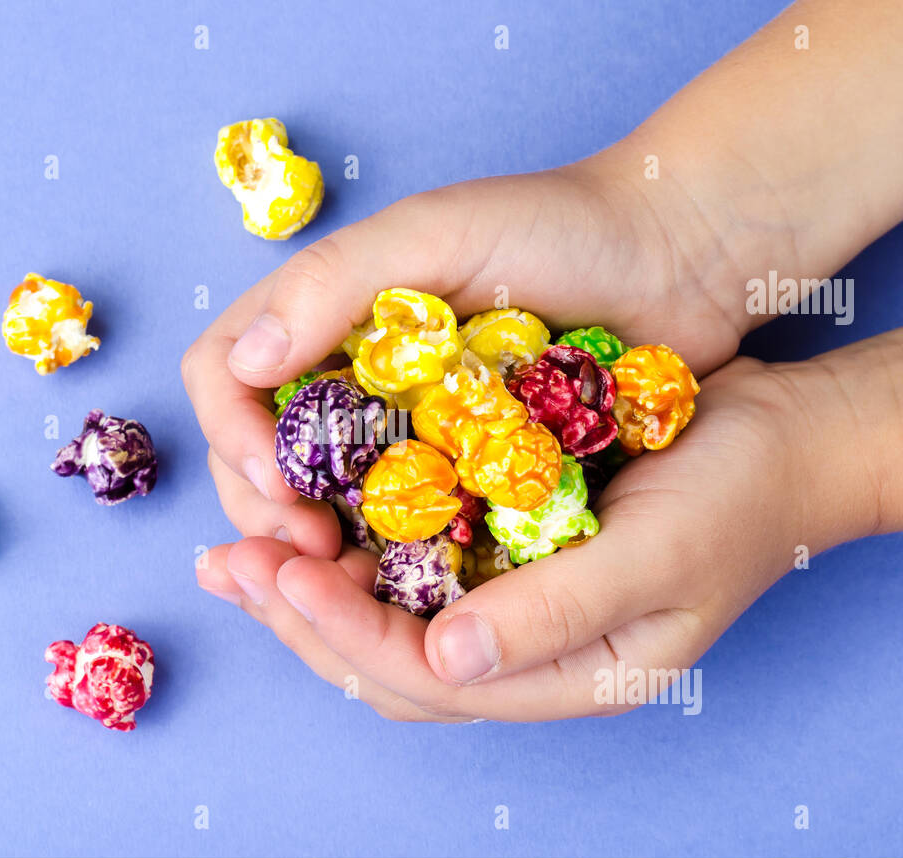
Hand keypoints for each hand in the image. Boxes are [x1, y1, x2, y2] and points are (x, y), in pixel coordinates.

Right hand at [182, 152, 763, 559]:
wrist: (677, 258)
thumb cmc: (561, 225)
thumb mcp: (439, 231)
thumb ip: (332, 283)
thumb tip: (243, 364)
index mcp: (321, 315)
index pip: (225, 380)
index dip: (232, 438)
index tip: (283, 486)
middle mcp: (347, 378)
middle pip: (260, 459)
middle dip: (270, 513)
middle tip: (319, 553)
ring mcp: (400, 430)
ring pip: (324, 508)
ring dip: (321, 553)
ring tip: (352, 582)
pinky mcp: (456, 473)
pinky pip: (401, 529)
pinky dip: (391, 561)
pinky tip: (406, 586)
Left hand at [193, 355, 872, 720]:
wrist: (786, 442)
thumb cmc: (739, 496)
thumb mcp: (662, 555)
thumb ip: (558, 613)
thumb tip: (448, 658)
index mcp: (563, 674)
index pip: (429, 675)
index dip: (347, 630)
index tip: (284, 572)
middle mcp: (522, 652)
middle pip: (385, 663)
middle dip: (301, 618)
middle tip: (228, 567)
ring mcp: (507, 605)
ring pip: (382, 621)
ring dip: (306, 590)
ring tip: (237, 554)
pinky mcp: (499, 552)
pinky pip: (404, 569)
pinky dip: (345, 548)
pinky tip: (297, 515)